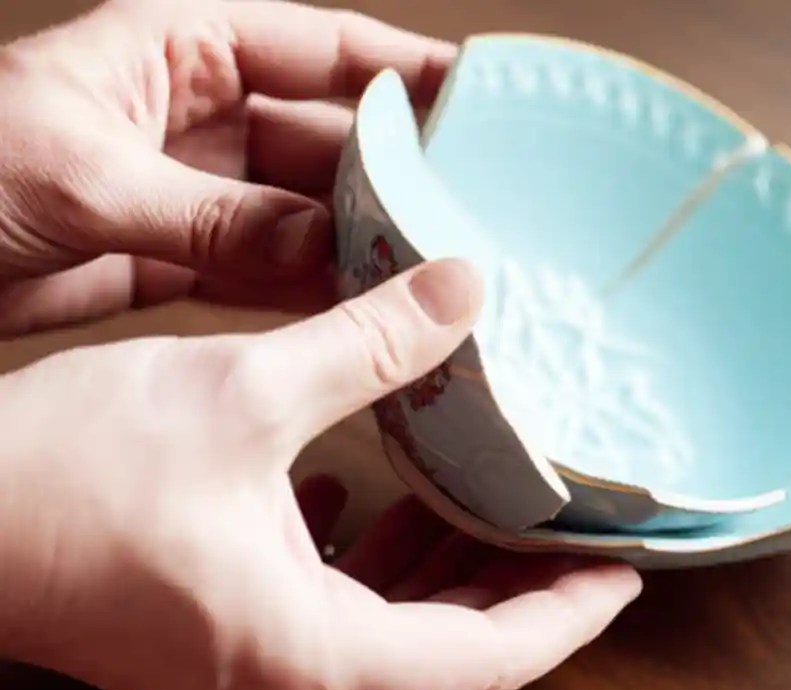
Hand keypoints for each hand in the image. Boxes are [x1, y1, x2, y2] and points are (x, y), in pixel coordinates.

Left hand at [0, 0, 452, 335]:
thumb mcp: (83, 179)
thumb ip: (211, 216)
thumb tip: (321, 250)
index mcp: (179, 49)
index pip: (321, 48)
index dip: (404, 71)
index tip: (478, 98)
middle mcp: (195, 114)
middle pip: (324, 140)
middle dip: (391, 178)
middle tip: (462, 218)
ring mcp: (189, 189)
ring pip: (301, 212)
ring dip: (356, 245)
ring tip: (424, 276)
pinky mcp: (172, 256)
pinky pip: (262, 269)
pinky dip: (306, 292)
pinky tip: (355, 311)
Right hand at [0, 259, 642, 689]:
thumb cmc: (65, 476)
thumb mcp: (243, 393)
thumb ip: (370, 346)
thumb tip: (463, 290)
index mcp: (310, 657)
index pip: (484, 661)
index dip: (566, 615)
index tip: (624, 571)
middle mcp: (282, 684)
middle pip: (443, 658)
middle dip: (514, 593)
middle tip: (568, 529)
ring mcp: (241, 670)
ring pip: (381, 637)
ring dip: (438, 574)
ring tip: (483, 504)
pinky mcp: (205, 634)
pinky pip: (317, 611)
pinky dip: (360, 560)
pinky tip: (358, 493)